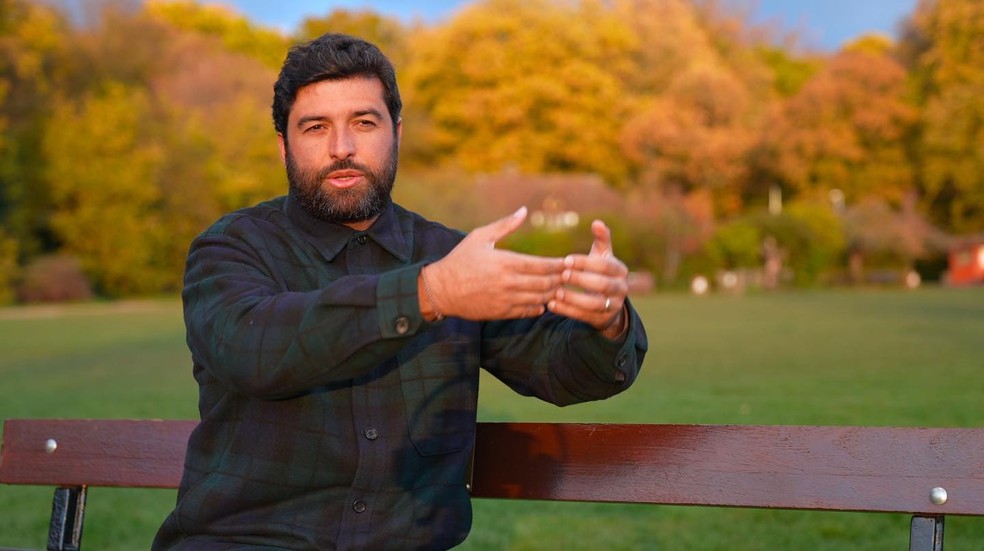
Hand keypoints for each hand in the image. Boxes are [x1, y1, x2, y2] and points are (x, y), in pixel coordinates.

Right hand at [422, 207, 564, 319]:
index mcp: (505, 261)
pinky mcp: (501, 312)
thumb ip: (505, 225)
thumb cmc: (460, 259)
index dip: (558, 264)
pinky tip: (544, 302)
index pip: (541, 265)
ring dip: (552, 294)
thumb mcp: (480, 237)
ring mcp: (505, 299)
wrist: (441, 289)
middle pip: (545, 283)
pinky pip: (528, 312)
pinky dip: (539, 307)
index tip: (568, 261)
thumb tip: (523, 210)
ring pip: (539, 299)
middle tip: (571, 276)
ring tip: (561, 288)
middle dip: (560, 279)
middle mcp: (508, 282)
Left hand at [547, 220, 628, 338]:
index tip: (566, 260)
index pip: (605, 265)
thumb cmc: (601, 272)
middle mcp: (621, 288)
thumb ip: (601, 239)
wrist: (609, 302)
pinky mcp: (602, 319)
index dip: (585, 262)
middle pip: (602, 285)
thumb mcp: (603, 256)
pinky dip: (567, 311)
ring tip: (555, 292)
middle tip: (562, 275)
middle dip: (581, 280)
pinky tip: (551, 304)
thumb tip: (597, 222)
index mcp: (620, 270)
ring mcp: (613, 306)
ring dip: (573, 298)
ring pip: (594, 304)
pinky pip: (584, 317)